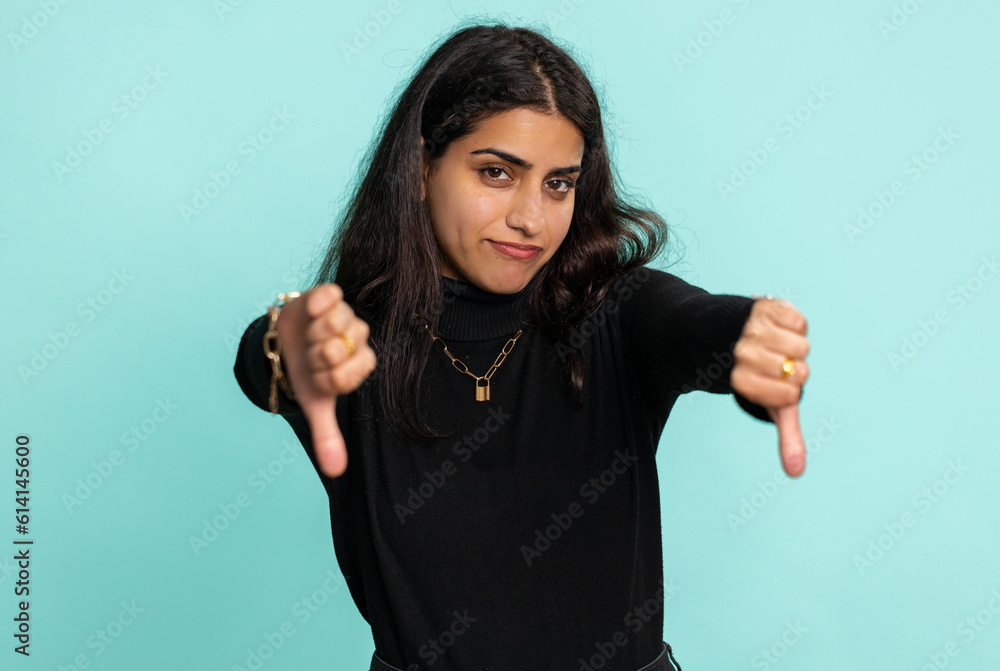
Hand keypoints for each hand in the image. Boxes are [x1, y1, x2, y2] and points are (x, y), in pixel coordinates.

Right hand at [275, 283, 376, 477]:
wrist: (286, 341)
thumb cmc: (307, 372)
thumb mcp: (315, 404)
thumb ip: (328, 437)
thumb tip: (336, 472)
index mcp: (361, 364)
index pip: (347, 376)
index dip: (324, 379)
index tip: (318, 378)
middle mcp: (359, 338)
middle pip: (338, 350)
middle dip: (314, 357)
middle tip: (311, 355)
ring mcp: (347, 315)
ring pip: (336, 323)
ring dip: (312, 333)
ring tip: (309, 336)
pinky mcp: (333, 295)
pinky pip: (330, 295)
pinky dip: (315, 305)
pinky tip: (309, 313)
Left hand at [730, 298, 809, 477]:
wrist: (721, 334)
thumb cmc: (754, 375)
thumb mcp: (769, 405)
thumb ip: (786, 437)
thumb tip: (796, 472)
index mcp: (741, 382)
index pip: (790, 396)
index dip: (790, 392)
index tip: (774, 386)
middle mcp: (743, 355)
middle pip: (800, 371)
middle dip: (793, 370)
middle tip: (773, 364)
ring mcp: (752, 329)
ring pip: (801, 345)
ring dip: (795, 347)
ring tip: (774, 346)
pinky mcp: (763, 306)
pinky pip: (799, 321)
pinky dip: (795, 325)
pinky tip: (776, 328)